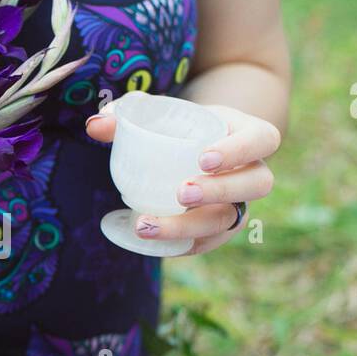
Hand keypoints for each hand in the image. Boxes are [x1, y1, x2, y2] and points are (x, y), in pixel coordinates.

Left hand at [85, 98, 279, 255]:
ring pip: (230, 221)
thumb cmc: (181, 124)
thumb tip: (94, 125)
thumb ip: (130, 112)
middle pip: (256, 184)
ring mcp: (240, 203)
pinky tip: (150, 241)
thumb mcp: (162, 111)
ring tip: (147, 224)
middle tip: (181, 192)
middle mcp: (253, 171)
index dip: (239, 150)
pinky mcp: (221, 228)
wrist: (195, 147)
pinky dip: (181, 244)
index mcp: (249, 134)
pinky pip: (209, 243)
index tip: (204, 158)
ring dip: (190, 226)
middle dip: (220, 191)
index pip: (262, 139)